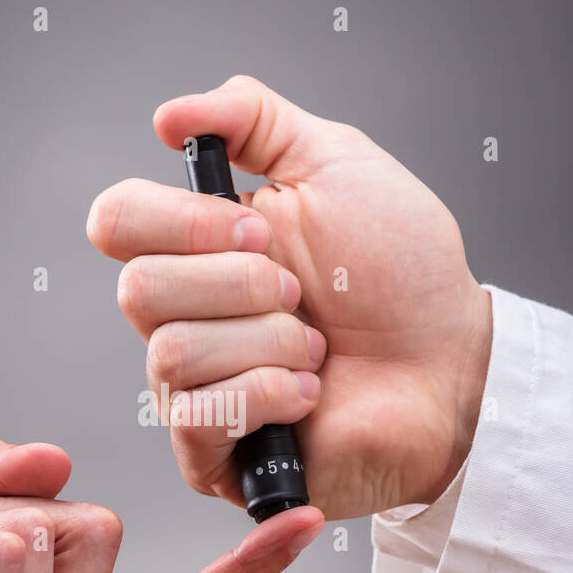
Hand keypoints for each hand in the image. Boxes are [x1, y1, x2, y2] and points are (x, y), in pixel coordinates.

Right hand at [88, 75, 492, 518]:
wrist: (454, 364)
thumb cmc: (405, 277)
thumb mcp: (336, 163)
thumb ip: (252, 118)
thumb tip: (170, 117)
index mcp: (200, 249)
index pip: (118, 221)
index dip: (180, 222)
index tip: (259, 231)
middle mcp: (186, 317)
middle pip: (137, 290)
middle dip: (241, 286)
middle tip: (302, 295)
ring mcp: (195, 390)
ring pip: (172, 353)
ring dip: (269, 342)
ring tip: (317, 349)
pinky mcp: (215, 455)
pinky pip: (198, 419)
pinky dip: (270, 394)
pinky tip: (311, 394)